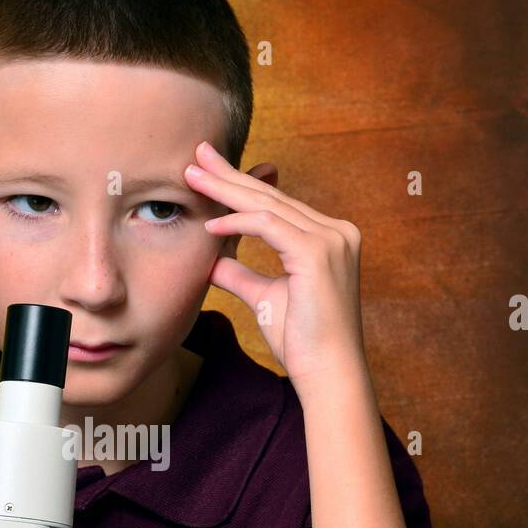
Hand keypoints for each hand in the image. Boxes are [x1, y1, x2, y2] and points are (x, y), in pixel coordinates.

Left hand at [184, 140, 367, 397]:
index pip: (277, 205)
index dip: (240, 186)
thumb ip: (241, 275)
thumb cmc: (302, 343)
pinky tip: (209, 224)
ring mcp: (331, 239)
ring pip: (267, 205)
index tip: (209, 171)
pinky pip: (269, 225)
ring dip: (225, 190)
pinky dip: (237, 222)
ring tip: (191, 175)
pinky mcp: (318, 252)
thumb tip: (211, 261)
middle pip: (271, 196)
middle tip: (197, 153)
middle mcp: (335, 232)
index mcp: (328, 239)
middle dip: (229, 174)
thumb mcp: (264, 299)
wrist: (327, 373)